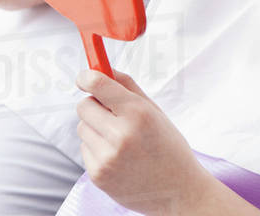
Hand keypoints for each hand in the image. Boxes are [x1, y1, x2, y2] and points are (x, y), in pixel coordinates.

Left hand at [75, 69, 211, 215]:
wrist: (178, 190)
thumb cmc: (168, 146)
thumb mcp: (155, 112)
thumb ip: (129, 88)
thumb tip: (104, 69)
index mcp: (138, 113)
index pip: (98, 85)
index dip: (87, 77)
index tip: (84, 77)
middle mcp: (121, 134)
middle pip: (84, 105)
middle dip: (94, 104)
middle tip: (110, 112)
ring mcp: (107, 157)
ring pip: (82, 128)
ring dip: (95, 128)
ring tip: (119, 139)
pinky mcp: (98, 175)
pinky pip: (85, 149)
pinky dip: (97, 149)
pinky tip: (117, 156)